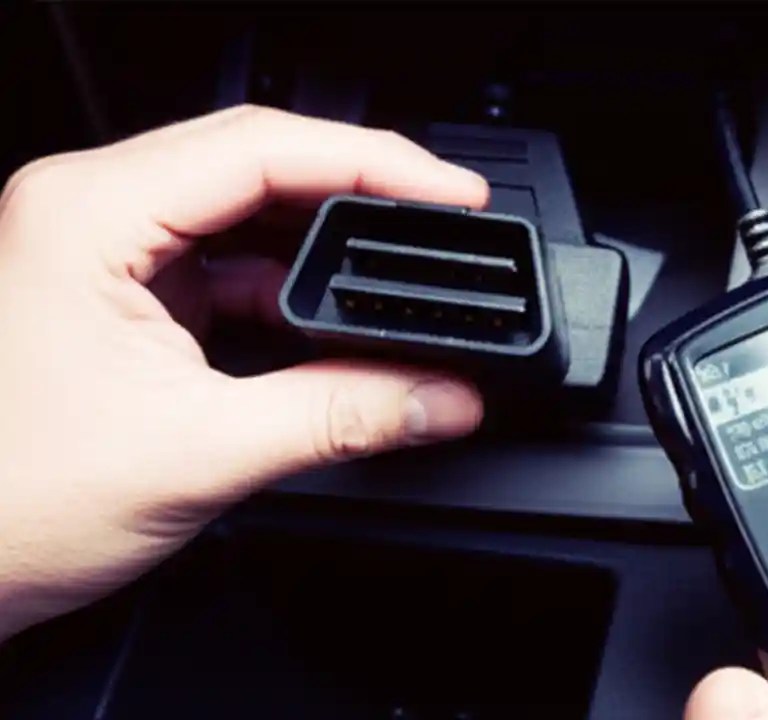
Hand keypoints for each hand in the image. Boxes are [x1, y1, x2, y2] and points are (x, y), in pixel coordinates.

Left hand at [0, 106, 488, 641]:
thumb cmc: (9, 503)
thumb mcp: (200, 452)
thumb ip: (340, 416)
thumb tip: (442, 394)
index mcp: (88, 217)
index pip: (262, 148)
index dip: (374, 163)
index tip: (451, 194)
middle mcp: (89, 212)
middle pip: (259, 159)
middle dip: (362, 188)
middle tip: (445, 218)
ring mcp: (105, 249)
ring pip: (246, 207)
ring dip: (327, 237)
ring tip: (402, 264)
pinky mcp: (123, 291)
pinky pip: (227, 258)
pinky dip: (290, 283)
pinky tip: (334, 316)